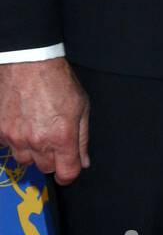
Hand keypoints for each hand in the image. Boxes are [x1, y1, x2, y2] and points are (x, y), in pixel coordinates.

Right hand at [0, 58, 89, 183]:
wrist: (28, 61)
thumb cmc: (58, 80)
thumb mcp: (81, 106)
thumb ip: (82, 139)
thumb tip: (83, 162)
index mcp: (62, 137)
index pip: (66, 173)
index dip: (69, 174)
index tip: (68, 169)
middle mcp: (38, 141)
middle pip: (45, 168)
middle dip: (52, 158)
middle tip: (53, 138)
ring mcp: (16, 138)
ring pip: (25, 160)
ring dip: (32, 150)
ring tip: (36, 128)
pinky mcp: (0, 131)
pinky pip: (8, 146)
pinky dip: (15, 139)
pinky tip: (21, 122)